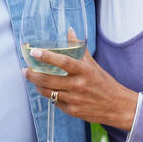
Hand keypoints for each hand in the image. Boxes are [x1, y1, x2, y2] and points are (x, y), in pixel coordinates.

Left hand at [23, 42, 137, 131]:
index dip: (47, 56)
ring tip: (33, 79)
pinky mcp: (73, 111)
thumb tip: (69, 30)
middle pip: (49, 79)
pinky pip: (55, 102)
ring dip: (38, 85)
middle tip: (25, 70)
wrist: (117, 106)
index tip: (34, 52)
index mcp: (84, 71)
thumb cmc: (103, 82)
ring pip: (48, 92)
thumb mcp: (92, 64)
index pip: (63, 61)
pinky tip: (49, 91)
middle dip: (33, 75)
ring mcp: (74, 99)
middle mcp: (78, 85)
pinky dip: (50, 96)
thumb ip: (78, 47)